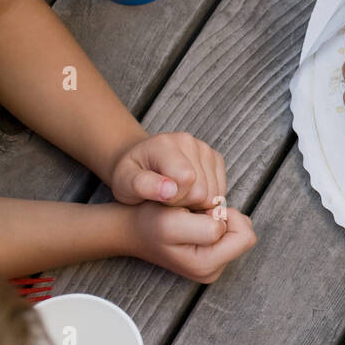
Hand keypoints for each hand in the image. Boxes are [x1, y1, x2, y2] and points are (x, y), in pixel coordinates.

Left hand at [109, 132, 227, 209]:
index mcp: (165, 144)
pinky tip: (188, 193)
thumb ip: (143, 186)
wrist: (140, 162)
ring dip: (196, 203)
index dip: (174, 199)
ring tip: (176, 196)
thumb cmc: (130, 176)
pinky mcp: (215, 158)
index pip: (187, 180)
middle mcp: (189, 142)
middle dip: (185, 203)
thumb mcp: (124, 183)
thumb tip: (170, 190)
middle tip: (166, 199)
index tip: (158, 199)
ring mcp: (205, 148)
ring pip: (214, 193)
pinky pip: (220, 191)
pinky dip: (205, 199)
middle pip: (203, 190)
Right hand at [127, 202, 255, 282]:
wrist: (133, 229)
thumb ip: (205, 227)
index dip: (224, 215)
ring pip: (238, 230)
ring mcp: (213, 264)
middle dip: (225, 217)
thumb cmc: (151, 223)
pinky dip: (216, 220)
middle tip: (197, 214)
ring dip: (220, 217)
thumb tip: (226, 225)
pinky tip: (194, 221)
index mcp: (207, 266)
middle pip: (245, 233)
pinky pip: (229, 231)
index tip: (198, 213)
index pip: (244, 235)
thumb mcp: (172, 222)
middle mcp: (213, 270)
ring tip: (193, 218)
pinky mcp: (211, 255)